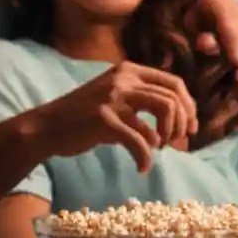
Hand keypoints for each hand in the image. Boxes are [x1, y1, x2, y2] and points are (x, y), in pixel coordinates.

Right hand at [28, 61, 197, 172]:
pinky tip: (141, 167)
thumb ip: (142, 104)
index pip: (173, 83)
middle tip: (178, 142)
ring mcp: (113, 97)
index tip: (190, 127)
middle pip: (173, 97)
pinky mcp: (104, 119)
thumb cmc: (83, 118)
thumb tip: (178, 126)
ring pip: (164, 110)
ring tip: (159, 149)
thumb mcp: (114, 99)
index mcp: (128, 71)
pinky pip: (140, 140)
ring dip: (167, 135)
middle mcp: (123, 78)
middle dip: (182, 122)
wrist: (46, 127)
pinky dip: (145, 157)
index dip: (188, 106)